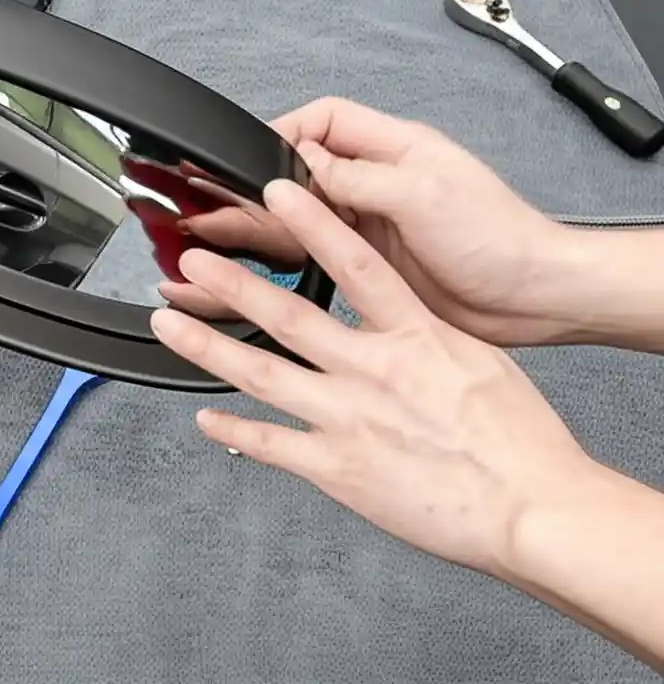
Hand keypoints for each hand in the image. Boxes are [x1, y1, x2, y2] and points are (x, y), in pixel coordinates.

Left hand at [149, 179, 594, 575]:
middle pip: (289, 317)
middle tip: (194, 262)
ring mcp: (349, 419)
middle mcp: (373, 372)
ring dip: (209, 347)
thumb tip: (402, 319)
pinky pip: (271, 445)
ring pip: (262, 374)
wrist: (530, 507)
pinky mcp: (337, 469)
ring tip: (170, 324)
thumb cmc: (518, 441)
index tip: (277, 194)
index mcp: (416, 338)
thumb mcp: (479, 363)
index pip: (356, 265)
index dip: (312, 224)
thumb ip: (428, 338)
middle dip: (233, 285)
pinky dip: (233, 432)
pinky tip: (205, 420)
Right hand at [163, 97, 582, 345]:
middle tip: (205, 209)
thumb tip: (303, 168)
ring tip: (206, 246)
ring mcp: (368, 229)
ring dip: (252, 232)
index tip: (245, 161)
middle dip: (248, 190)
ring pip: (294, 223)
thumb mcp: (425, 194)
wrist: (532, 298)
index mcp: (392, 150)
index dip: (280, 135)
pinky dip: (276, 267)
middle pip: (296, 176)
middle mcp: (374, 186)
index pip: (321, 124)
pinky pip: (309, 262)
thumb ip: (360, 178)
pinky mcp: (366, 272)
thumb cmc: (500, 238)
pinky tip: (247, 279)